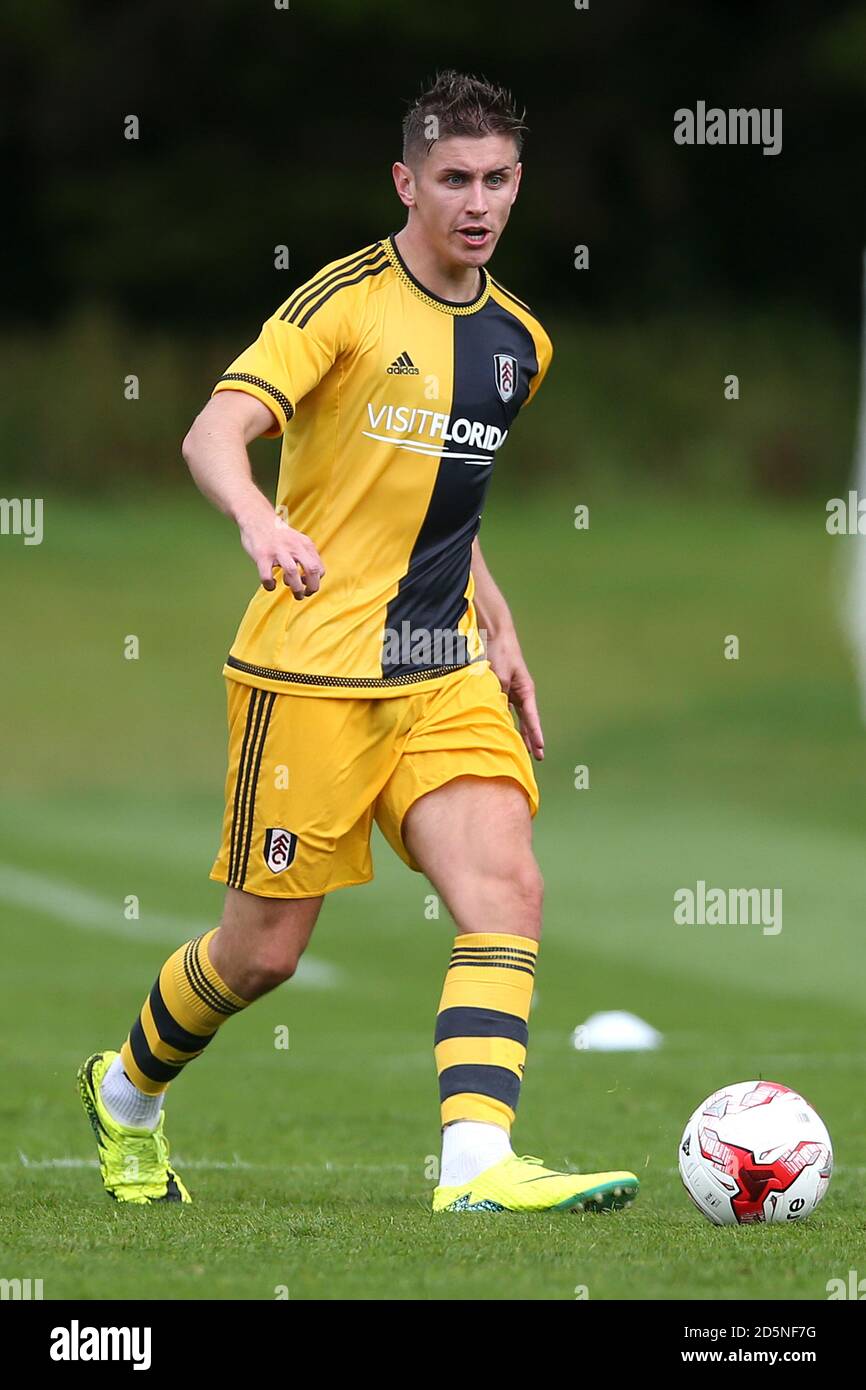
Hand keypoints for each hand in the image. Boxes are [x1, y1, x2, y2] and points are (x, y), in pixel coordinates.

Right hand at [237, 501, 324, 599]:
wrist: (256, 517)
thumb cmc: (277, 535)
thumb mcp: (297, 540)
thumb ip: (305, 555)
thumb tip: (309, 579)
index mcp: (305, 544)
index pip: (319, 567)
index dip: (317, 580)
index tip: (308, 584)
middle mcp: (294, 546)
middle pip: (311, 569)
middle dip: (312, 587)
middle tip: (305, 595)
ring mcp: (278, 550)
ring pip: (292, 573)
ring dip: (296, 589)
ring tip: (295, 595)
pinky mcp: (262, 555)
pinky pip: (267, 576)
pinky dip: (270, 585)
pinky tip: (271, 584)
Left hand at [486, 630, 543, 760]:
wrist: (495, 635)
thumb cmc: (502, 654)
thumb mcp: (500, 677)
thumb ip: (499, 695)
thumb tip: (496, 712)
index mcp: (525, 690)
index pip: (532, 717)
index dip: (535, 734)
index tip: (540, 748)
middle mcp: (520, 693)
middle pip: (527, 721)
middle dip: (531, 739)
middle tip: (537, 757)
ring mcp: (510, 692)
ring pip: (515, 717)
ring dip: (517, 733)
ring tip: (521, 750)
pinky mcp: (500, 689)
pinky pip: (502, 709)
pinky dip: (502, 720)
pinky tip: (501, 731)